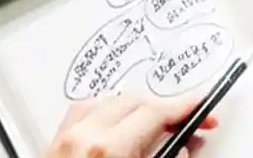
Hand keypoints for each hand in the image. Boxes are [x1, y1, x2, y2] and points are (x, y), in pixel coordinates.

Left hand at [44, 94, 218, 157]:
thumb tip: (182, 151)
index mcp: (109, 150)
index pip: (155, 112)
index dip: (184, 108)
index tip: (199, 108)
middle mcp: (83, 138)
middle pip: (133, 102)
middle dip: (163, 111)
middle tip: (185, 125)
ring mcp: (64, 139)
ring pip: (107, 102)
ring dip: (133, 110)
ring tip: (154, 127)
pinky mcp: (52, 146)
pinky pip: (84, 114)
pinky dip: (105, 114)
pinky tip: (117, 126)